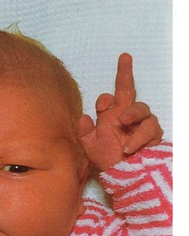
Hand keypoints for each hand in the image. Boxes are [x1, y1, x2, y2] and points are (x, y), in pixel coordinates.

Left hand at [77, 53, 162, 170]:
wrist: (123, 178)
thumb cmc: (108, 161)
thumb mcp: (91, 148)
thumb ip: (84, 133)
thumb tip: (82, 117)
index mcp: (110, 116)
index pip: (109, 97)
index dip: (105, 98)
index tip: (102, 105)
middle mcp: (126, 116)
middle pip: (128, 89)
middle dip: (125, 71)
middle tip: (124, 57)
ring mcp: (141, 125)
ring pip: (142, 108)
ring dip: (132, 113)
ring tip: (122, 122)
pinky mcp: (153, 136)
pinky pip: (150, 128)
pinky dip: (139, 136)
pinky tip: (128, 147)